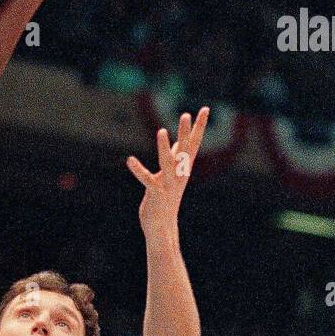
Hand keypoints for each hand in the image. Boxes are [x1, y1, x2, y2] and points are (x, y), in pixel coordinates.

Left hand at [127, 108, 208, 234]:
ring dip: (164, 147)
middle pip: (185, 150)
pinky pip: (147, 179)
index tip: (205, 108)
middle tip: (186, 114)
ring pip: (168, 162)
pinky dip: (138, 170)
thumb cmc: (165, 198)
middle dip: (185, 132)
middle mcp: (179, 175)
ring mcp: (168, 184)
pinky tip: (129, 160)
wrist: (163, 226)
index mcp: (184, 168)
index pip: (194, 143)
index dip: (199, 126)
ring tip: (161, 131)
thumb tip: (178, 143)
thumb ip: (175, 159)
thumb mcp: (172, 175)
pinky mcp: (156, 193)